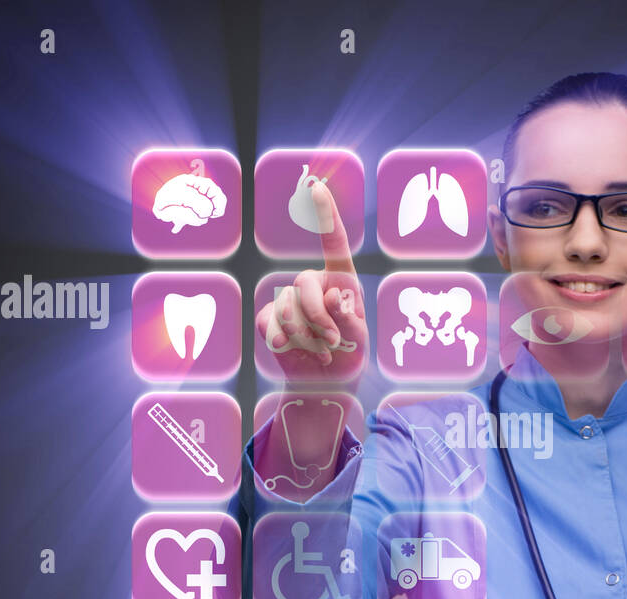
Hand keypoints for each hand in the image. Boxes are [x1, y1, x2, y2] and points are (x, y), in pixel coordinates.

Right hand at [254, 179, 367, 385]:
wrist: (324, 382)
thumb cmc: (348, 355)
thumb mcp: (357, 340)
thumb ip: (348, 319)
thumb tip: (333, 297)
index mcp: (341, 281)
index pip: (333, 244)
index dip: (325, 216)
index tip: (316, 188)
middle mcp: (313, 284)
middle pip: (303, 284)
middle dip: (317, 318)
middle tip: (331, 342)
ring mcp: (289, 299)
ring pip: (287, 308)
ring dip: (304, 336)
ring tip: (320, 351)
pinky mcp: (271, 317)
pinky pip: (268, 322)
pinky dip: (283, 340)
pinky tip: (292, 350)